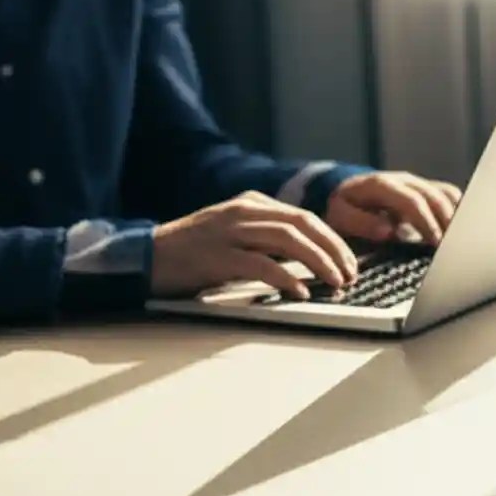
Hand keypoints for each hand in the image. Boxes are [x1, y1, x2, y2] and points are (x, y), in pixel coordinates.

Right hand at [151, 191, 359, 298]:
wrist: (146, 256)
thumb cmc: (196, 252)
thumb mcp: (238, 235)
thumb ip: (269, 239)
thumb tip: (312, 258)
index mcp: (253, 203)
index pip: (306, 217)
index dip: (334, 240)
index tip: (350, 263)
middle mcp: (244, 211)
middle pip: (303, 225)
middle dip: (334, 250)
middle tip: (350, 275)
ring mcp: (230, 231)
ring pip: (288, 240)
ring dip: (318, 262)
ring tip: (334, 283)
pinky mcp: (217, 255)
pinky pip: (260, 264)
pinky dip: (285, 278)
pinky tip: (299, 292)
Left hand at [325, 172, 462, 244]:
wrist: (346, 191)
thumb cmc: (343, 209)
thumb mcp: (340, 217)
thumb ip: (361, 222)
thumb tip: (389, 231)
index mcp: (381, 185)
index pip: (412, 201)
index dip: (427, 222)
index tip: (436, 244)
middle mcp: (403, 180)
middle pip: (434, 196)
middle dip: (446, 222)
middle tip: (454, 247)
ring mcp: (417, 183)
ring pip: (446, 194)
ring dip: (456, 216)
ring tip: (461, 240)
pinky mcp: (426, 189)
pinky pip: (449, 195)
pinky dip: (459, 210)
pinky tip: (462, 230)